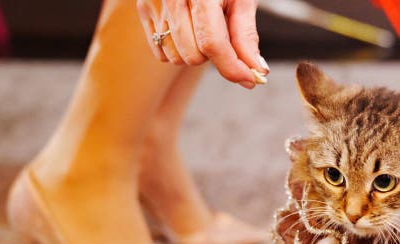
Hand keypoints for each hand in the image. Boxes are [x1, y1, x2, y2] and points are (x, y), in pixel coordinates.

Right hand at [136, 0, 268, 88]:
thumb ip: (246, 36)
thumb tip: (256, 72)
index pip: (213, 44)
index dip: (233, 68)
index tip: (250, 79)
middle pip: (194, 55)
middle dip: (216, 57)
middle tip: (227, 39)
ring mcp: (153, 2)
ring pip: (176, 57)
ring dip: (197, 54)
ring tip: (206, 30)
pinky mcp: (143, 8)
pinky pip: (160, 52)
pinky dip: (178, 51)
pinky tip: (190, 32)